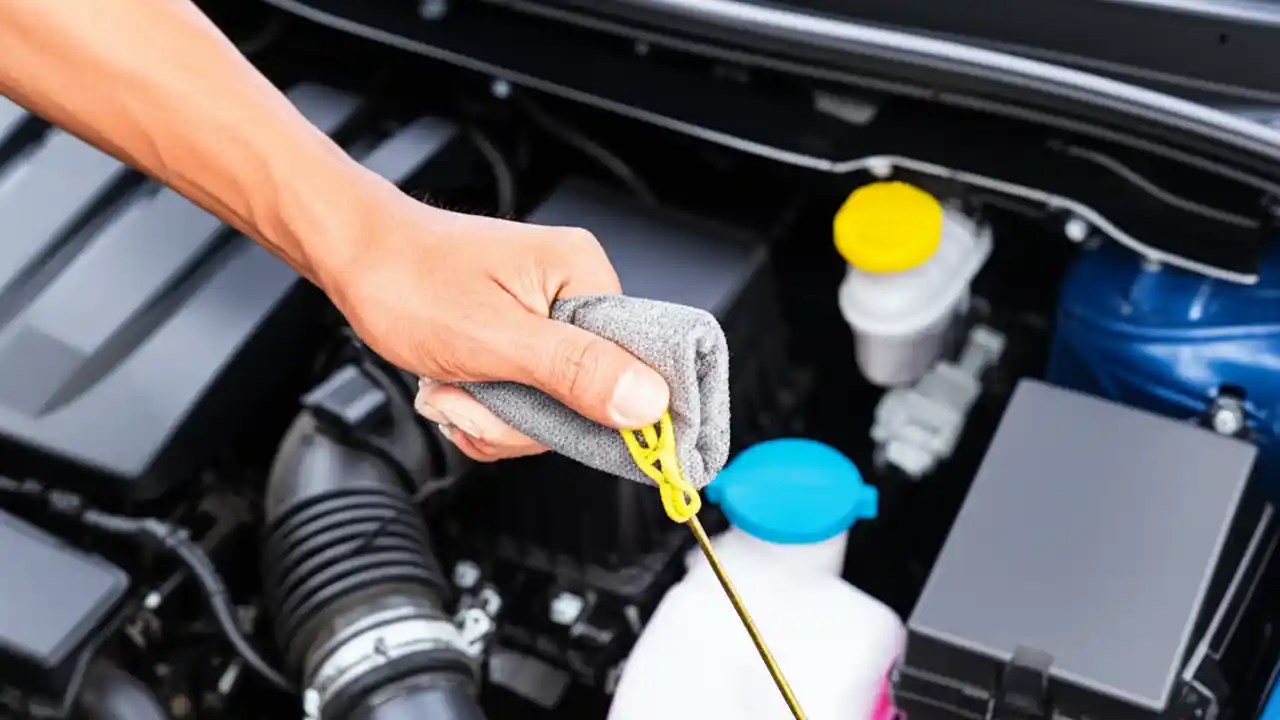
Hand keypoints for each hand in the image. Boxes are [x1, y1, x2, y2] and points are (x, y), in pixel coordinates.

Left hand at [308, 178, 670, 461]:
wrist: (352, 259)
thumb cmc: (407, 280)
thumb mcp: (494, 338)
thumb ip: (574, 371)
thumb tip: (649, 400)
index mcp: (584, 276)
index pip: (638, 363)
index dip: (608, 408)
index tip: (570, 429)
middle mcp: (573, 295)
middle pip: (588, 398)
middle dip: (521, 418)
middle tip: (471, 397)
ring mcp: (546, 320)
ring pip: (550, 410)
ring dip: (494, 417)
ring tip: (451, 388)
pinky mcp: (520, 342)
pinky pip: (524, 404)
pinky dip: (486, 412)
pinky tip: (455, 390)